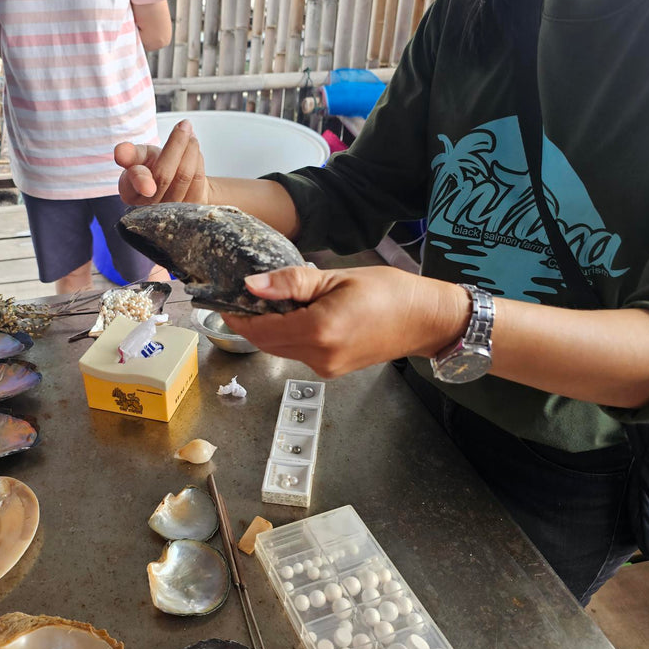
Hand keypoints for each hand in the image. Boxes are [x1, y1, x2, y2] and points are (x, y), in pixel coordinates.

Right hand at [114, 119, 208, 204]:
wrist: (176, 182)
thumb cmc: (153, 167)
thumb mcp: (139, 157)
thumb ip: (131, 154)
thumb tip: (121, 152)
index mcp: (130, 191)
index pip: (136, 181)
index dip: (141, 182)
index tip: (148, 185)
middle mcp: (149, 206)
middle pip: (164, 175)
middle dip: (177, 145)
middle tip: (184, 125)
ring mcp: (172, 211)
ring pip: (185, 175)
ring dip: (190, 149)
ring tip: (189, 136)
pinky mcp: (191, 207)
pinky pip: (198, 179)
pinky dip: (197, 159)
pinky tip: (194, 151)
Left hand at [221, 266, 468, 377]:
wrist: (425, 319)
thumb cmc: (388, 292)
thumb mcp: (336, 278)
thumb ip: (291, 283)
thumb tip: (251, 285)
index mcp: (318, 331)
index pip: (260, 329)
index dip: (238, 316)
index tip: (224, 299)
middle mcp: (318, 356)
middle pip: (266, 342)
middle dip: (251, 321)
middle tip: (244, 296)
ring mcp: (325, 368)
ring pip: (280, 348)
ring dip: (270, 328)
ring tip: (272, 301)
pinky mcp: (332, 371)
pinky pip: (297, 352)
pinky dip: (289, 335)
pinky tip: (296, 315)